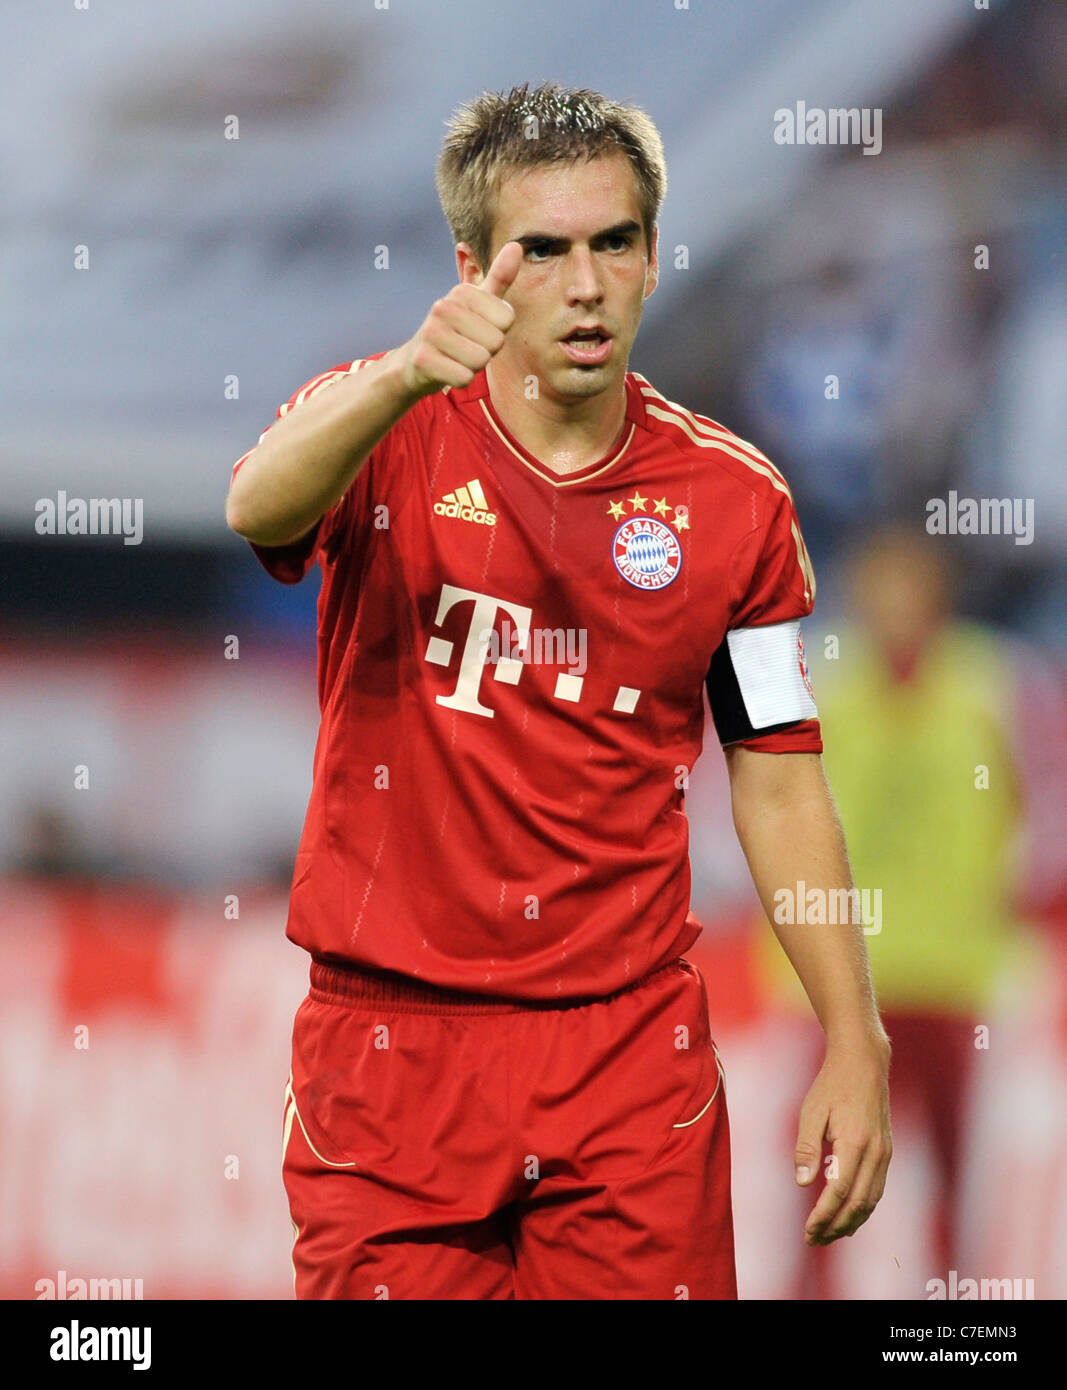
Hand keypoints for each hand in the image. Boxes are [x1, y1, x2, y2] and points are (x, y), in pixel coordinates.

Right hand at [396, 240, 521, 396]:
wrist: (416, 363)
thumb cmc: (456, 331)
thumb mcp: (479, 303)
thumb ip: (499, 278)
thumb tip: (516, 246)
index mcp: (461, 292)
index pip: (507, 320)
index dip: (498, 332)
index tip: (478, 330)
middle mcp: (443, 307)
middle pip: (496, 341)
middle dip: (486, 352)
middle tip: (466, 347)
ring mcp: (431, 333)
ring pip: (480, 361)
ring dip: (473, 366)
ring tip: (457, 358)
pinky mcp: (424, 360)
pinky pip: (464, 378)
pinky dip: (460, 379)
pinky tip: (447, 370)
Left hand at [794, 1038, 891, 1244]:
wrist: (864, 1063)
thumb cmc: (832, 1085)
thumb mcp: (811, 1112)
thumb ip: (806, 1148)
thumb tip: (802, 1184)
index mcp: (854, 1142)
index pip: (839, 1191)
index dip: (823, 1215)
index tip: (808, 1231)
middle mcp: (875, 1152)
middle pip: (857, 1203)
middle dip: (836, 1226)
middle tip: (814, 1240)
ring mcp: (885, 1153)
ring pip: (871, 1200)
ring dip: (851, 1222)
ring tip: (829, 1235)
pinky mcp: (886, 1151)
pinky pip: (877, 1188)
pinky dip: (862, 1207)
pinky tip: (847, 1214)